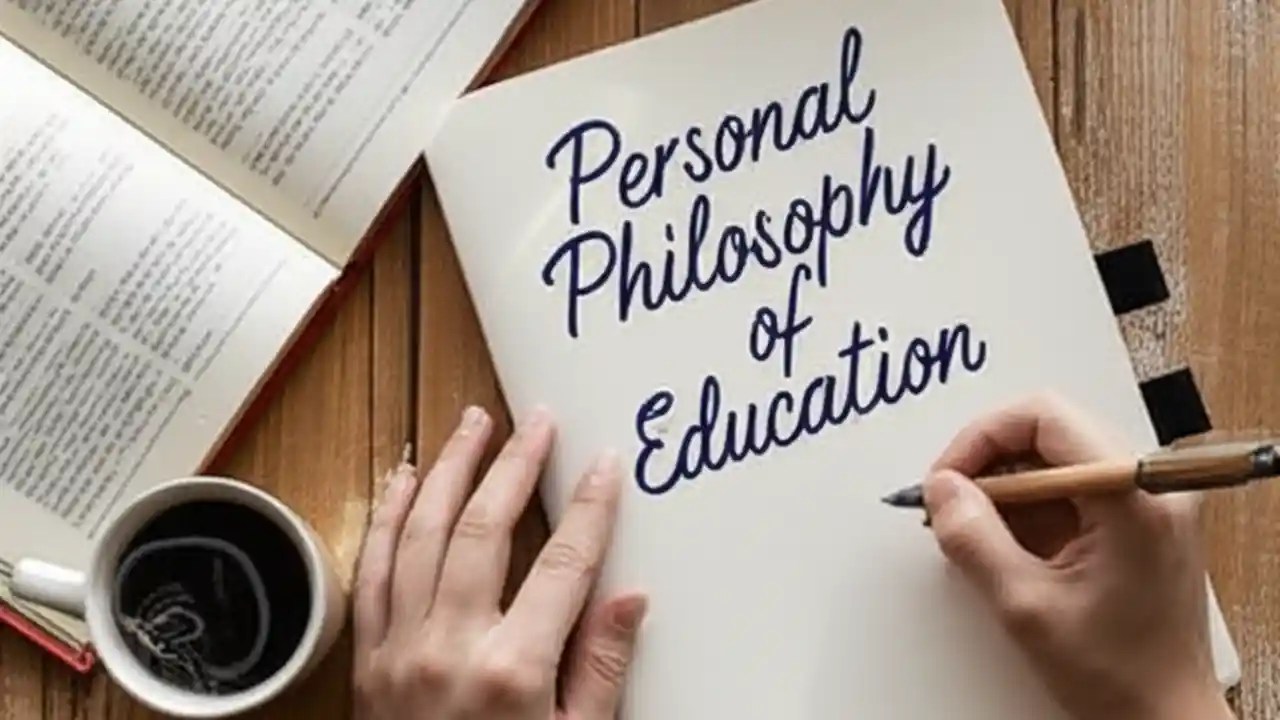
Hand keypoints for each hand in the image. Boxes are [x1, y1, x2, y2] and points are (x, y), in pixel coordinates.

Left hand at [353, 406, 646, 719]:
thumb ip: (601, 668)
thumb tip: (630, 596)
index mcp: (512, 672)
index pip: (564, 564)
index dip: (589, 507)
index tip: (604, 465)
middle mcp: (450, 647)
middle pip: (486, 528)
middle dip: (515, 465)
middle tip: (538, 422)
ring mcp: (399, 648)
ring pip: (422, 533)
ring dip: (449, 470)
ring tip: (471, 423)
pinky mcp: (366, 657)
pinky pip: (372, 567)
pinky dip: (388, 516)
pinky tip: (404, 478)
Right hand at [923, 393, 1233, 719]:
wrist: (1166, 719)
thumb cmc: (1118, 675)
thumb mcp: (1026, 606)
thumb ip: (975, 539)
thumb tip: (942, 488)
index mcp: (1134, 497)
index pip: (1045, 418)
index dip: (981, 438)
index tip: (947, 477)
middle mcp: (1151, 486)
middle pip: (1049, 431)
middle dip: (988, 463)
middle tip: (950, 502)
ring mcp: (1149, 501)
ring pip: (1056, 458)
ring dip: (1006, 487)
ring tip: (972, 530)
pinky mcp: (1139, 519)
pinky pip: (1071, 487)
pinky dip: (1028, 507)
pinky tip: (1005, 545)